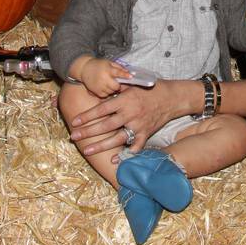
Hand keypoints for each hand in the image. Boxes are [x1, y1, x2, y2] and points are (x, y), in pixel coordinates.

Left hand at [68, 79, 187, 157]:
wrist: (172, 97)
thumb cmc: (150, 89)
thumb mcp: (132, 84)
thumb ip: (117, 88)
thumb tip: (100, 89)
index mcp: (125, 100)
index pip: (102, 109)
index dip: (87, 116)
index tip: (75, 121)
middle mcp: (130, 113)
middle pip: (105, 125)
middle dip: (88, 132)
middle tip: (74, 137)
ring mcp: (138, 125)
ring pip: (117, 138)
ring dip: (101, 145)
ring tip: (87, 150)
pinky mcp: (146, 133)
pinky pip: (135, 146)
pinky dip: (126, 154)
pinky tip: (115, 160)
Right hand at [78, 58, 132, 96]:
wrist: (84, 69)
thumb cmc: (99, 65)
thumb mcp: (109, 63)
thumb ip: (119, 67)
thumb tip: (131, 73)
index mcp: (107, 70)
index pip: (118, 73)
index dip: (125, 75)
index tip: (131, 76)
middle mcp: (103, 79)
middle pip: (116, 86)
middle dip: (118, 85)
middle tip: (116, 82)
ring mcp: (100, 86)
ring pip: (112, 92)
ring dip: (112, 89)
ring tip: (108, 83)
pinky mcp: (96, 92)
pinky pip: (106, 95)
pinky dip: (107, 92)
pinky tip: (104, 87)